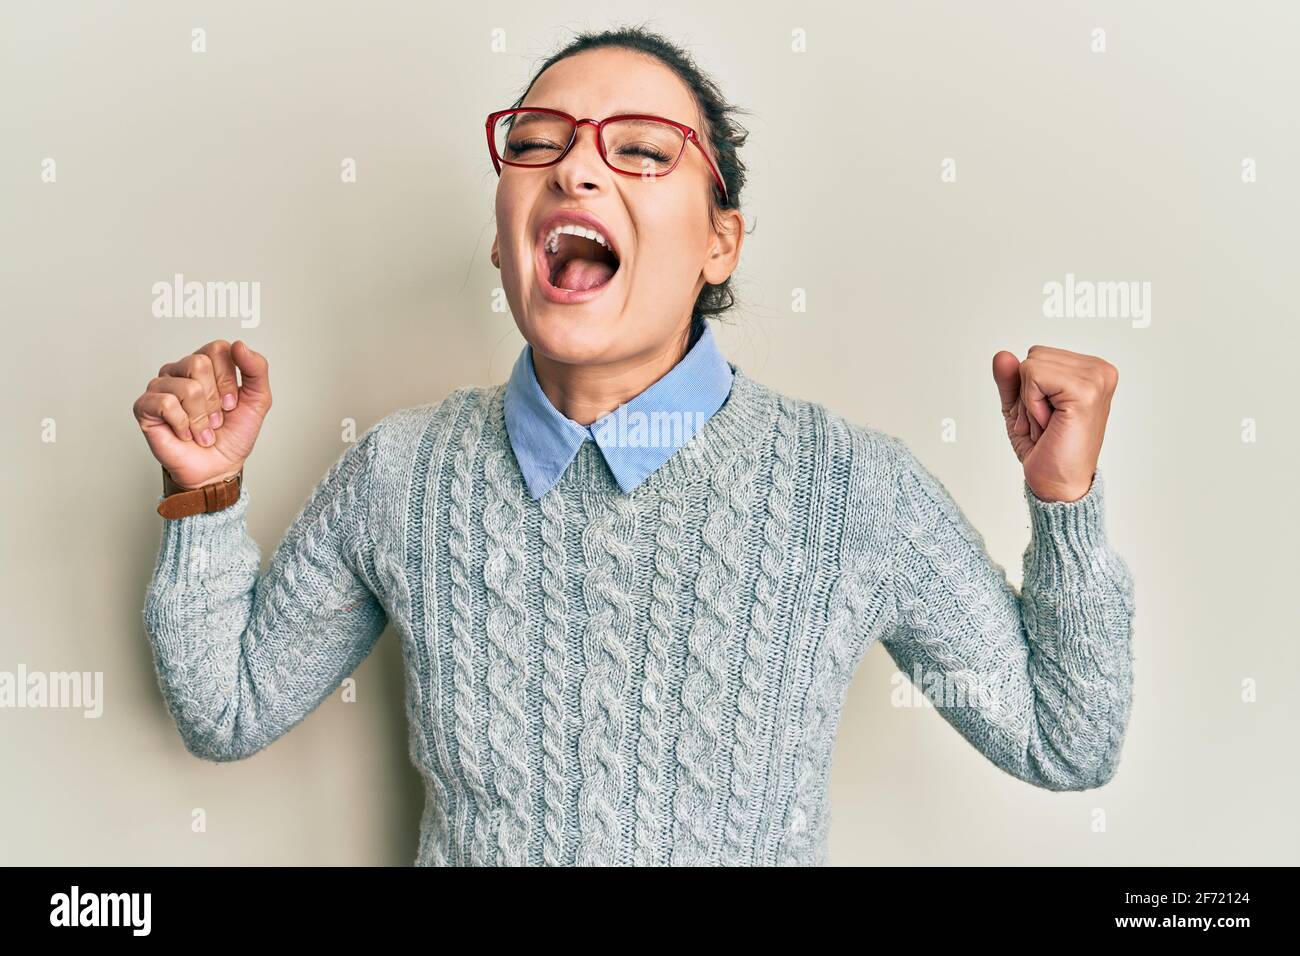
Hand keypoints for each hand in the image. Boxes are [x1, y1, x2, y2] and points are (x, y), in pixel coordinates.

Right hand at [133, 339, 272, 489]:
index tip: (232, 404)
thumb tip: (240, 345)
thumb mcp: (258, 399)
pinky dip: (183, 424)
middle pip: (199, 364)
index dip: (228, 380)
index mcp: (207, 364)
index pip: (217, 349)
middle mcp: (181, 370)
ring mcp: (161, 386)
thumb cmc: (234, 434)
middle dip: (214, 400)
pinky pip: (165, 403)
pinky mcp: (145, 406)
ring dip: (201, 418)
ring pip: (186, 387)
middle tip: (215, 419)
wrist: (219, 467)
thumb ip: (257, 369)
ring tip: (202, 430)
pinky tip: (184, 433)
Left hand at [991, 345, 1117, 501]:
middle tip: (1045, 423)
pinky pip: (1033, 376)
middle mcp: (1099, 370)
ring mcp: (1096, 379)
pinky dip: (1030, 405)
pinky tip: (1048, 425)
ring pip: (1030, 366)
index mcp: (1091, 370)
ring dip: (1029, 402)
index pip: (1037, 355)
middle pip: (1033, 356)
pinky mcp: (1085, 391)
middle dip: (1027, 394)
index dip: (1029, 388)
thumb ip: (1011, 379)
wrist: (1057, 484)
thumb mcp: (1020, 406)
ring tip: (1048, 425)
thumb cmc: (1044, 449)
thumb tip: (1001, 355)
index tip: (1045, 416)